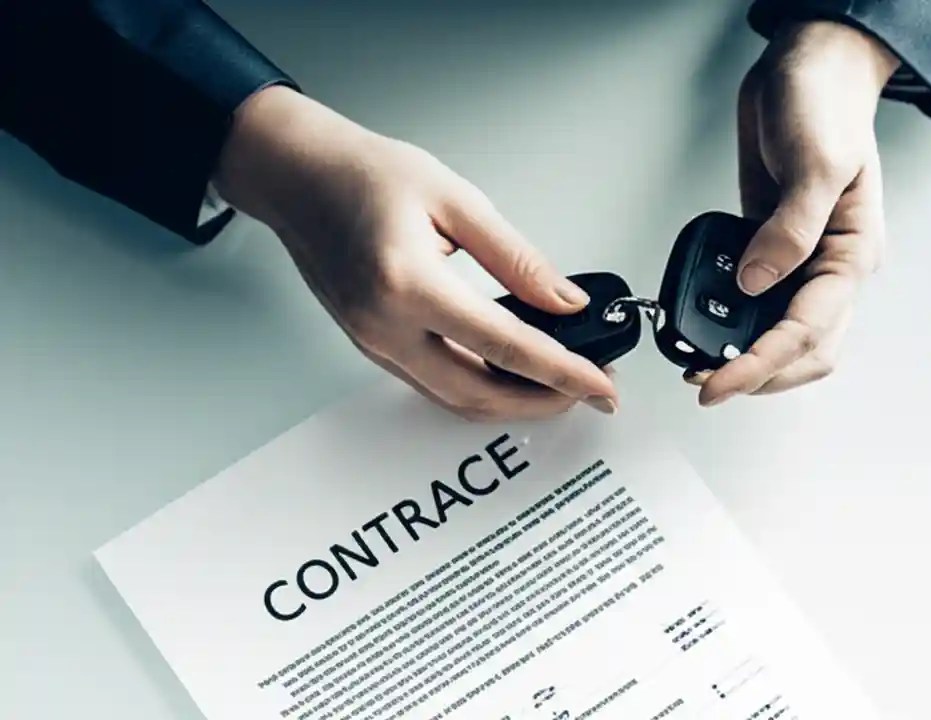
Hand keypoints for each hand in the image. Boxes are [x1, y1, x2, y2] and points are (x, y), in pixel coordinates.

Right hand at [214, 87, 617, 419]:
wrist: (297, 176)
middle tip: (590, 390)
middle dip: (544, 401)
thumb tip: (565, 300)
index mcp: (408, 284)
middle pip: (481, 393)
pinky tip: (511, 374)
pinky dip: (480, 389)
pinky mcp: (372, 346)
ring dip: (513, 402)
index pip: (507, 346)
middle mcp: (385, 326)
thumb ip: (517, 259)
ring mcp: (374, 343)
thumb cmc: (362, 174)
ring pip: (455, 399)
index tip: (603, 386)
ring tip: (560, 384)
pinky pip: (434, 385)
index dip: (564, 372)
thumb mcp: (456, 200)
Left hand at [691, 21, 899, 405]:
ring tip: (700, 366)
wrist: (809, 65)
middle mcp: (830, 265)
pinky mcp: (771, 245)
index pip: (808, 331)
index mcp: (853, 254)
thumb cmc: (825, 104)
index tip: (719, 384)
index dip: (761, 364)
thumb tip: (756, 281)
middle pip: (803, 350)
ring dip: (746, 357)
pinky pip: (756, 302)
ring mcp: (801, 259)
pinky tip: (704, 324)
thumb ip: (789, 229)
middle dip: (758, 376)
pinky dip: (732, 322)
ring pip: (781, 333)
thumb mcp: (814, 163)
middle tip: (707, 386)